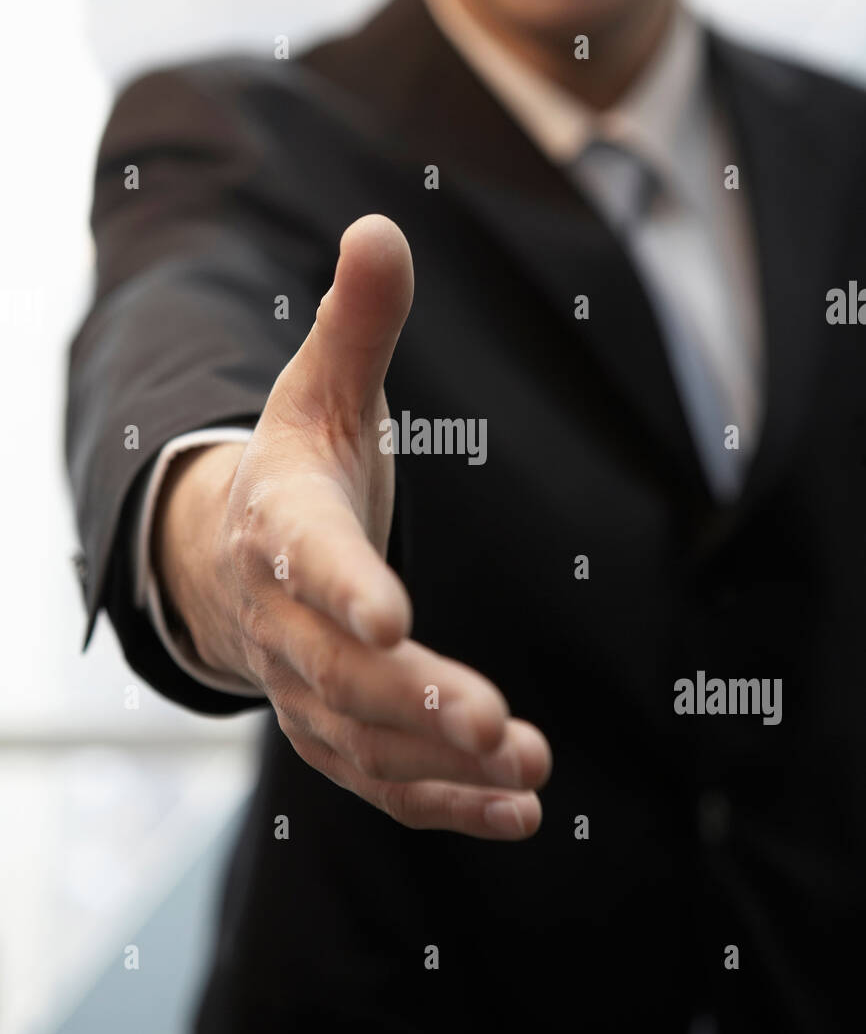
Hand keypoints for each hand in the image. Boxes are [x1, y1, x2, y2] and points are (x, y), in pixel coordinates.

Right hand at [154, 214, 551, 837]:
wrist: (233, 560)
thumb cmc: (297, 471)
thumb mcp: (322, 391)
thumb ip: (356, 323)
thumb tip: (382, 224)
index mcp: (282, 526)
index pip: (307, 560)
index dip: (346, 586)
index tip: (392, 612)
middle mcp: (284, 618)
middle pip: (338, 671)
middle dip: (410, 698)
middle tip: (491, 720)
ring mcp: (305, 687)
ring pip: (363, 740)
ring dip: (439, 763)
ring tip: (526, 768)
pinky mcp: (334, 733)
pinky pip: (381, 781)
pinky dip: (444, 802)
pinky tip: (518, 809)